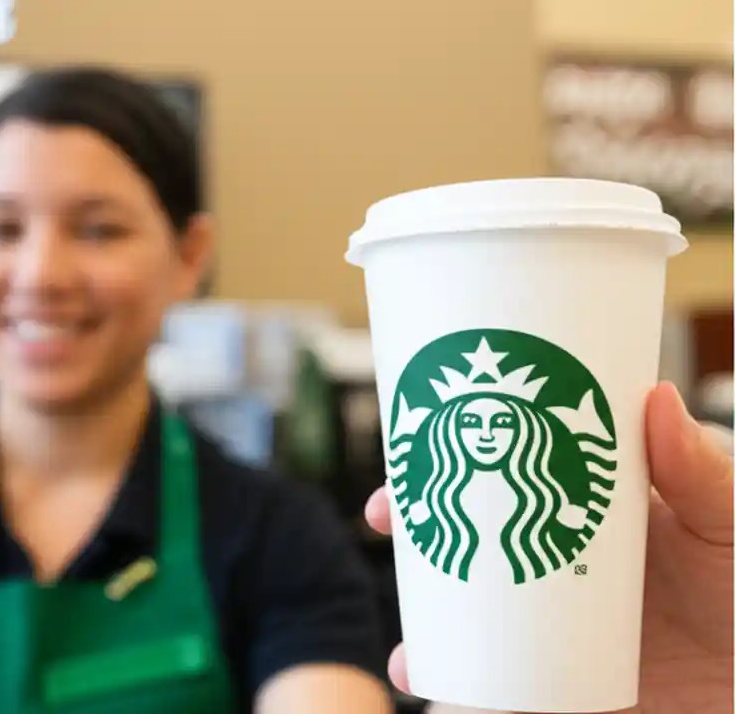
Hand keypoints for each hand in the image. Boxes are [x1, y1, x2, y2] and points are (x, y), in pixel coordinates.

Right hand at [365, 382, 733, 712]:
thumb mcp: (732, 522)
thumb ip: (702, 471)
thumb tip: (654, 398)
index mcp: (592, 500)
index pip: (508, 462)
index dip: (453, 449)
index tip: (410, 447)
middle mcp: (562, 553)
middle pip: (471, 526)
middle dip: (416, 520)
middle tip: (384, 515)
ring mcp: (558, 617)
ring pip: (470, 606)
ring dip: (422, 616)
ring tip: (404, 642)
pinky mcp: (563, 677)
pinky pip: (496, 682)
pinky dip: (457, 685)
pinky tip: (430, 679)